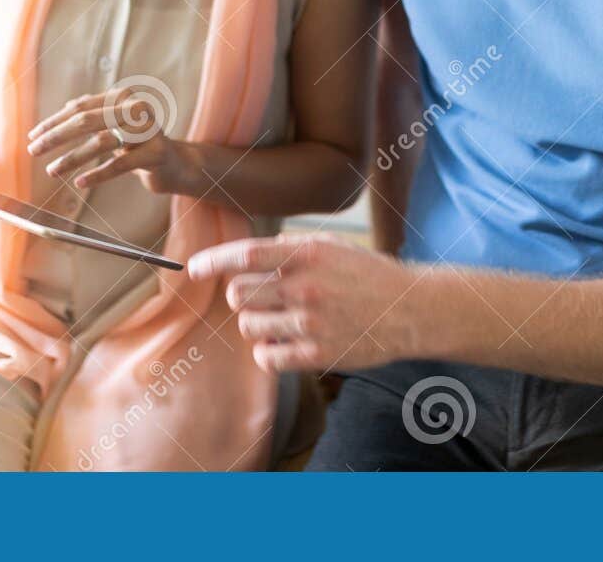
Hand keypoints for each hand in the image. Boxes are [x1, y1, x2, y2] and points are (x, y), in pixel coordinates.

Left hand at [25, 88, 202, 195]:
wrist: (175, 163)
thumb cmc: (138, 145)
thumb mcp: (115, 126)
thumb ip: (94, 114)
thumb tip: (64, 110)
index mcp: (123, 97)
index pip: (80, 108)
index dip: (54, 122)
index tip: (34, 136)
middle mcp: (136, 108)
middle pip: (87, 120)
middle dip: (56, 136)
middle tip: (33, 151)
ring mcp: (149, 130)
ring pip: (102, 141)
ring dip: (72, 158)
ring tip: (52, 171)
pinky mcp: (157, 153)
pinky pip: (122, 164)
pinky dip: (98, 174)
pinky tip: (81, 183)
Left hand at [188, 234, 423, 372]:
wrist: (409, 310)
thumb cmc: (367, 274)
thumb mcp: (332, 246)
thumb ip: (289, 248)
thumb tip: (245, 256)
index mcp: (308, 254)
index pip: (246, 255)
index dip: (213, 261)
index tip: (193, 268)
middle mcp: (306, 288)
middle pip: (238, 294)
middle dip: (241, 295)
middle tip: (261, 296)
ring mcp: (311, 324)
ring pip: (249, 326)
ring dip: (256, 323)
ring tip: (280, 319)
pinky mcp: (317, 355)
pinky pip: (267, 358)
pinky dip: (268, 351)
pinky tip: (284, 342)